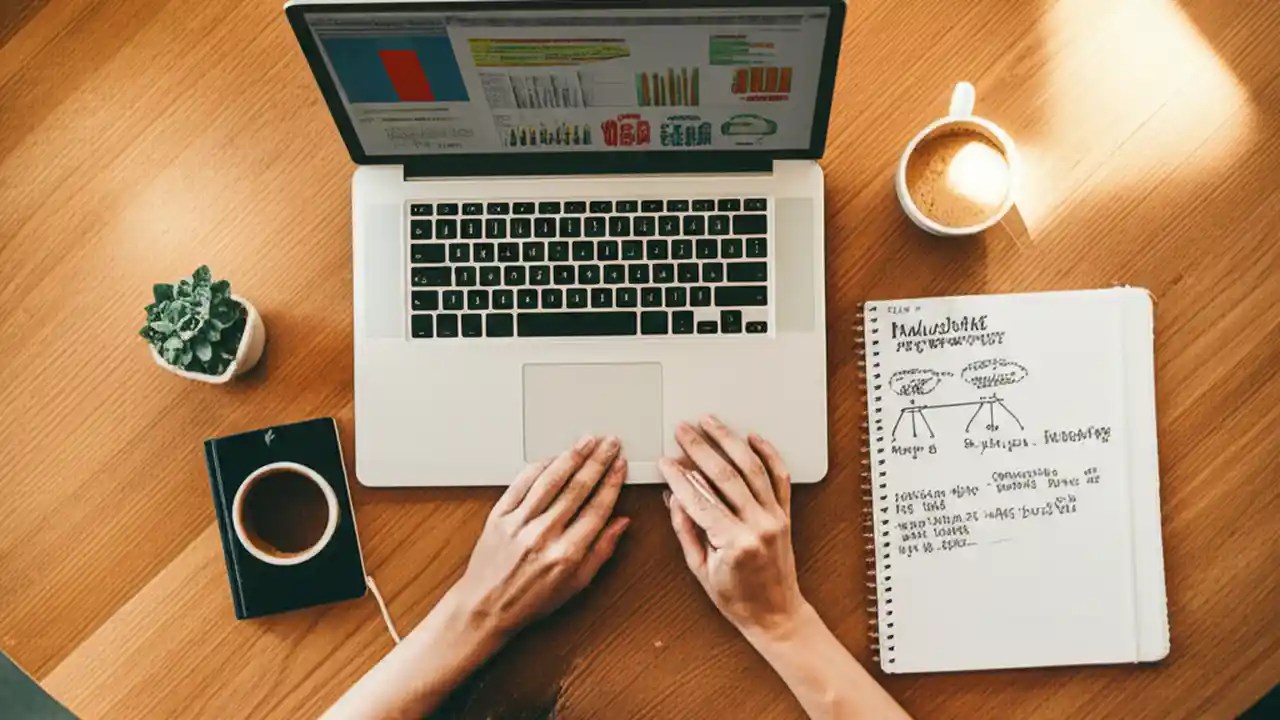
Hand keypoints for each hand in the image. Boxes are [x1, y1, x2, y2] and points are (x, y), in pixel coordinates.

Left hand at [449, 435, 629, 638]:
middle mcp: (543, 535)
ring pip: (550, 480)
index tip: (620, 466)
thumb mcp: (576, 585)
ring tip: (587, 441)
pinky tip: (553, 457)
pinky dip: (539, 467)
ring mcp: (519, 523)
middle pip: (577, 488)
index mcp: (566, 554)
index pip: (597, 508)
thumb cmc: (530, 600)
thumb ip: (601, 551)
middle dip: (598, 461)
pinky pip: (521, 484)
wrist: (485, 607)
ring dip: (571, 456)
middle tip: (610, 444)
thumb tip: (621, 523)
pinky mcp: (499, 516)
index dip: (612, 483)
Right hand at [659, 417, 804, 636]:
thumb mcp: (700, 569)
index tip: (665, 462)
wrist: (776, 614)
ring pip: (752, 467)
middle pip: (725, 475)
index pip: (700, 499)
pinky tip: (752, 437)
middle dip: (699, 448)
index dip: (678, 478)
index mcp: (734, 543)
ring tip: (710, 422)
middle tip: (682, 431)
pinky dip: (768, 452)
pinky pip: (780, 476)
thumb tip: (674, 496)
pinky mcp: (785, 514)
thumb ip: (686, 529)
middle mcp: (758, 525)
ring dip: (729, 440)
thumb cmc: (736, 598)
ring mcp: (775, 517)